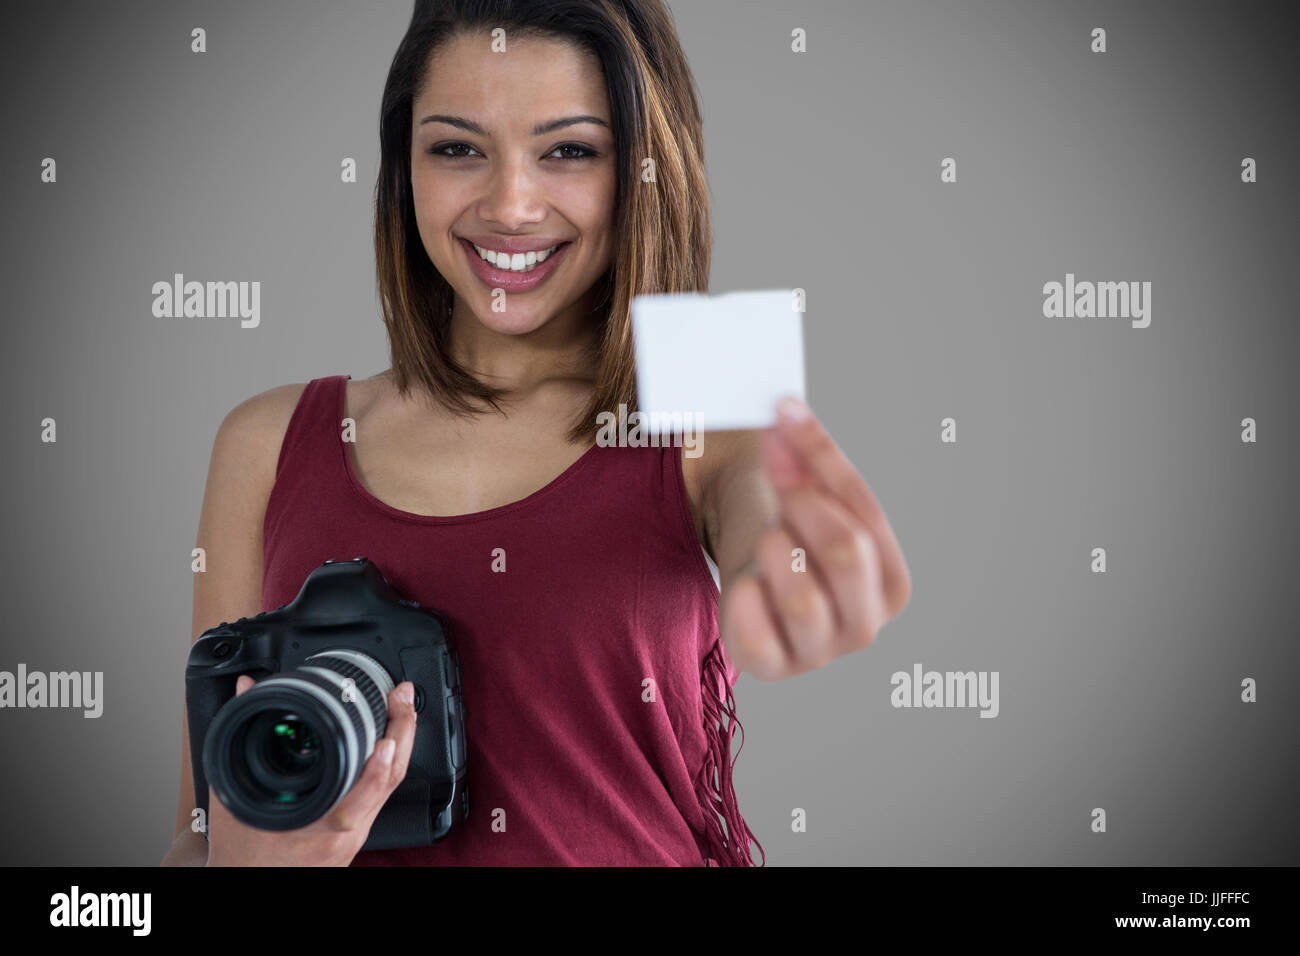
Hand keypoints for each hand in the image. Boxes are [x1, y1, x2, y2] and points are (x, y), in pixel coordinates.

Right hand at [205, 675, 417, 865]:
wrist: (248, 883)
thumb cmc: (240, 851)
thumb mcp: (231, 792)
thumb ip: (240, 737)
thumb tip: (247, 688)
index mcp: (316, 824)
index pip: (359, 794)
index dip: (377, 768)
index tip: (387, 739)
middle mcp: (343, 833)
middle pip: (388, 782)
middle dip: (402, 733)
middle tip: (402, 697)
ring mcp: (354, 837)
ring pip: (390, 788)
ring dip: (401, 745)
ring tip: (401, 708)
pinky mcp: (356, 836)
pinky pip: (381, 796)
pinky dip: (387, 765)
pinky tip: (390, 741)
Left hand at [719, 396, 910, 679]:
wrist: (753, 584)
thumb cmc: (792, 537)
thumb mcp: (806, 496)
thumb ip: (805, 459)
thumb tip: (787, 410)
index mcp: (893, 583)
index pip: (867, 512)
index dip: (822, 458)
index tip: (785, 413)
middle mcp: (866, 625)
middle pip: (847, 553)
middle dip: (805, 508)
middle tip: (782, 493)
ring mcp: (819, 653)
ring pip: (804, 600)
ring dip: (776, 552)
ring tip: (768, 541)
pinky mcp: (771, 667)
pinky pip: (756, 634)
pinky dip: (745, 599)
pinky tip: (745, 583)